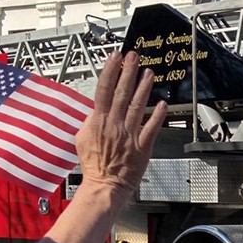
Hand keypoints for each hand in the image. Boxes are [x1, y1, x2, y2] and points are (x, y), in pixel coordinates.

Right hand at [74, 52, 167, 194]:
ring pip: (137, 106)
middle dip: (128, 72)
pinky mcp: (142, 146)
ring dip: (143, 88)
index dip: (110, 71)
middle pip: (121, 93)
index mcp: (98, 122)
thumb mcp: (81, 139)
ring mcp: (129, 135)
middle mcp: (114, 125)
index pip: (103, 90)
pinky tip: (162, 103)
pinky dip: (157, 115)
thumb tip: (93, 109)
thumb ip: (88, 121)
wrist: (105, 185)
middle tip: (134, 57)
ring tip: (149, 72)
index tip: (115, 58)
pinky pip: (151, 128)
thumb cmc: (94, 165)